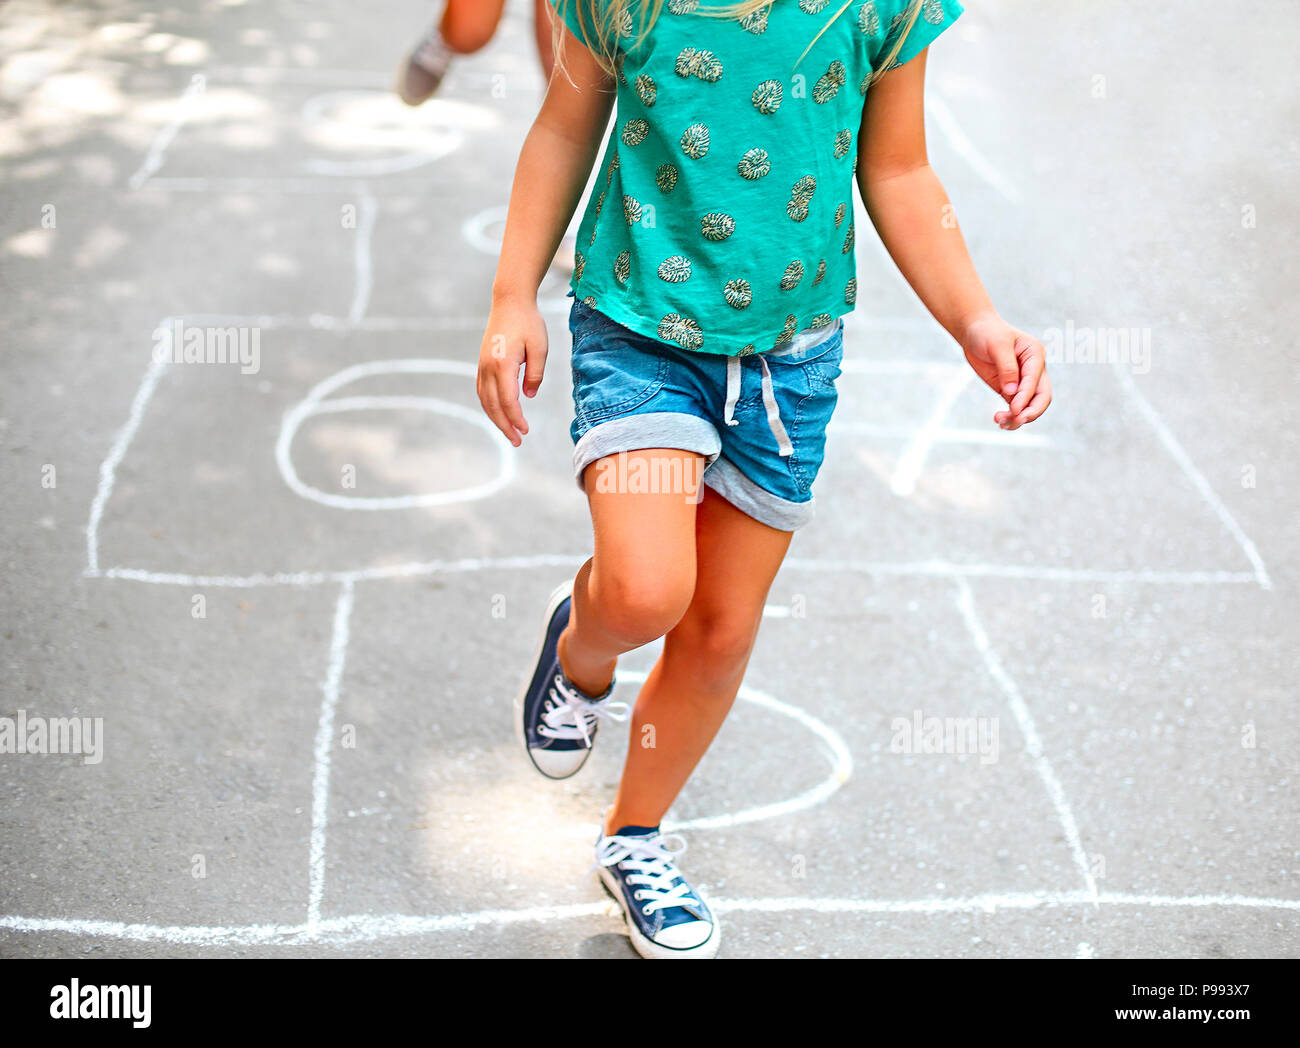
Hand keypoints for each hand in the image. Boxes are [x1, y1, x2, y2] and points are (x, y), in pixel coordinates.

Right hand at [476, 297, 548, 446]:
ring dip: (496, 418)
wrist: (510, 301)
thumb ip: (536, 374)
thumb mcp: (540, 348)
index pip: (508, 400)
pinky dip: (489, 405)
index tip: (526, 430)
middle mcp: (488, 367)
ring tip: (509, 432)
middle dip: (505, 425)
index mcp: (503, 364)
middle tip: (517, 441)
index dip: (516, 418)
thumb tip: (528, 396)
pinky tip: (498, 413)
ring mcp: (482, 365)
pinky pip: (482, 390)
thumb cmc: (529, 323)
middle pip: (493, 405)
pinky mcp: (482, 362)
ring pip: (485, 399)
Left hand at [960, 313, 1051, 429]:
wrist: (974, 332)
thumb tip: (1012, 392)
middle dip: (1032, 412)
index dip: (1026, 397)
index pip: (1036, 381)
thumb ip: (1007, 368)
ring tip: (1000, 422)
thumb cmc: (987, 333)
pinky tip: (999, 420)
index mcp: (1035, 355)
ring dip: (1018, 418)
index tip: (1014, 409)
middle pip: (1042, 397)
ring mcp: (1023, 382)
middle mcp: (1034, 370)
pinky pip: (1015, 408)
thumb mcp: (997, 346)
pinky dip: (1010, 417)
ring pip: (1029, 406)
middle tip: (1017, 420)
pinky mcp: (1010, 390)